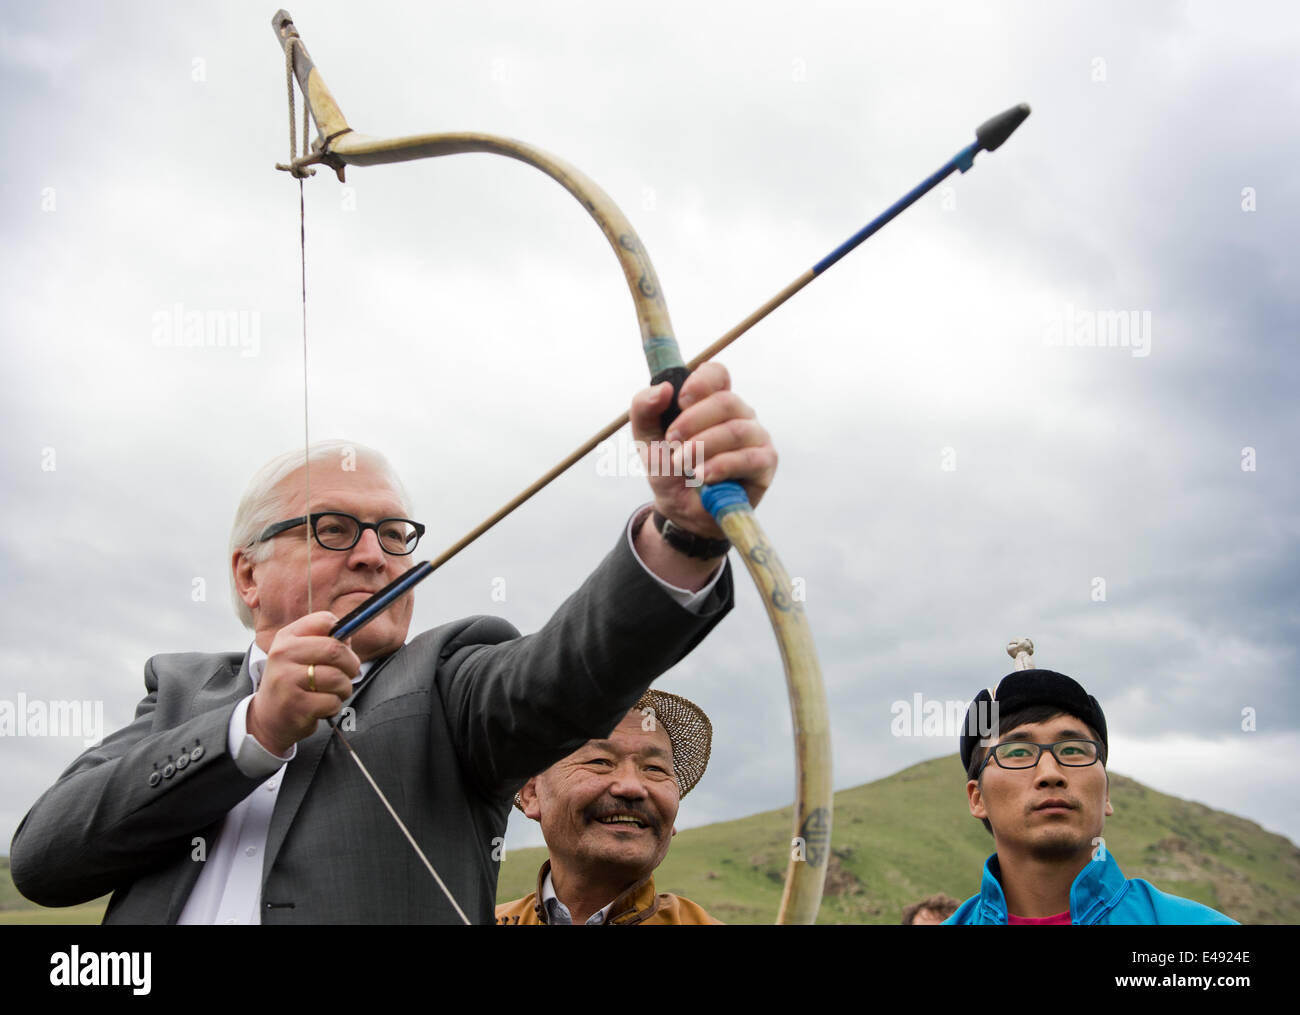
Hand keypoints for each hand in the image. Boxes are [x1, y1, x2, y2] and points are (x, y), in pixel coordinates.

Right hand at [247, 612, 359, 755]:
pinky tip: (321, 707)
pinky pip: (332, 701)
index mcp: (287, 636)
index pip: (325, 621)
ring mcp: (286, 679)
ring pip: (337, 677)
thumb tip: (350, 634)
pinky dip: (334, 706)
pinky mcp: (295, 704)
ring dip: (344, 689)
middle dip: (351, 665)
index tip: (342, 649)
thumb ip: (326, 641)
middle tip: (348, 674)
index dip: (343, 635)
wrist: (268, 717)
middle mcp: (283, 654)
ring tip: (332, 693)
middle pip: (335, 649)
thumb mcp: (301, 655)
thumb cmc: (295, 682)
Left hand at [629, 361, 776, 541]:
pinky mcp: (765, 463)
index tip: (679, 402)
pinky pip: (749, 458)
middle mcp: (739, 414)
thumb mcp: (646, 439)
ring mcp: (756, 436)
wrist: (680, 510)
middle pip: (726, 401)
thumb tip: (663, 389)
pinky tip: (703, 477)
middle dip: (693, 423)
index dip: (700, 382)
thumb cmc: (669, 469)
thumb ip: (643, 410)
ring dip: (703, 447)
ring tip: (684, 465)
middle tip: (672, 444)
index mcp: (713, 401)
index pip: (717, 374)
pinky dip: (722, 466)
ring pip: (736, 430)